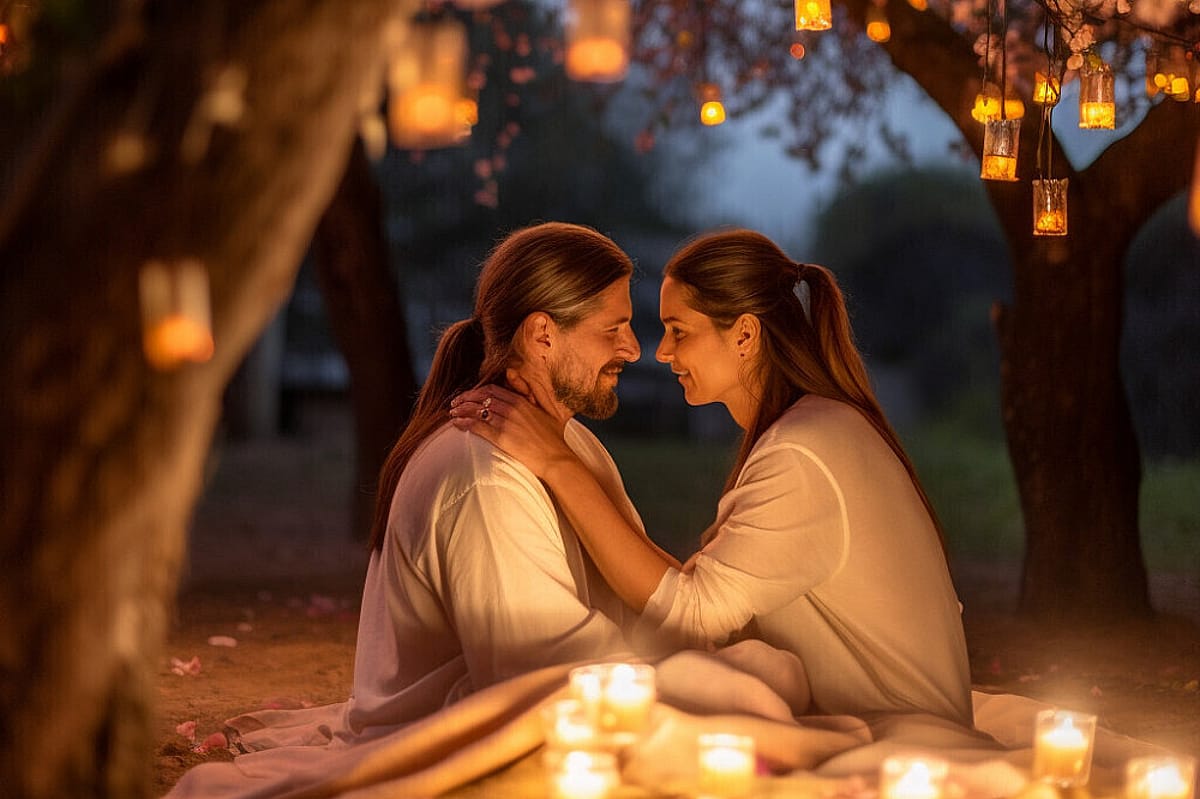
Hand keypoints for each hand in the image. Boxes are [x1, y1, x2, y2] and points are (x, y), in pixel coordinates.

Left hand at [449, 375, 574, 476]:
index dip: (476, 391)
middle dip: (465, 399)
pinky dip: (465, 422)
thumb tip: (515, 375)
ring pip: (477, 410)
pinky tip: (457, 424)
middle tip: (454, 403)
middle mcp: (513, 409)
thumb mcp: (546, 411)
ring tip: (452, 413)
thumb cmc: (554, 438)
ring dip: (461, 410)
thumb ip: (531, 393)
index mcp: (522, 401)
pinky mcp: (502, 438)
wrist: (557, 459)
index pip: (492, 390)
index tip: (468, 395)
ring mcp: (507, 423)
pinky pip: (478, 426)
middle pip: (481, 398)